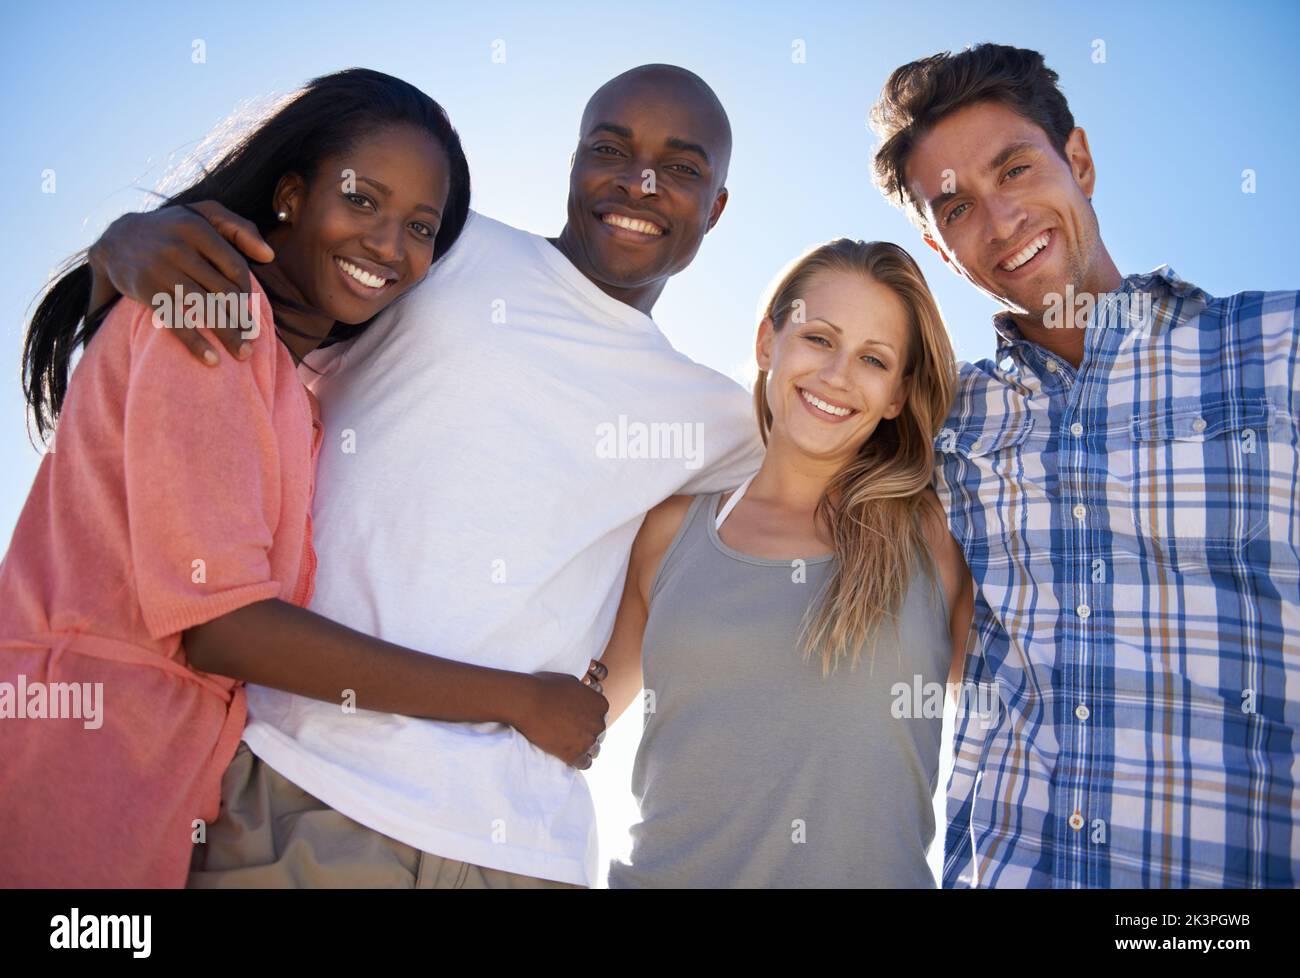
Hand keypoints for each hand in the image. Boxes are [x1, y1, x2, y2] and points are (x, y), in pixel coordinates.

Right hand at [88, 200, 274, 364]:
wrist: (116, 239)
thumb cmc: (173, 230)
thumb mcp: (203, 215)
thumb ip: (239, 229)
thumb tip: (269, 256)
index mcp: (196, 228)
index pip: (235, 267)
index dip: (248, 294)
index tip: (251, 310)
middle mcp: (178, 247)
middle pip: (223, 291)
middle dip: (242, 320)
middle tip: (253, 341)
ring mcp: (160, 269)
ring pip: (204, 308)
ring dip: (228, 335)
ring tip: (243, 353)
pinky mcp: (145, 290)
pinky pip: (176, 321)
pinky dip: (196, 343)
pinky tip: (212, 359)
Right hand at [514, 669, 608, 769]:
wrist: (527, 703)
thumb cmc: (545, 688)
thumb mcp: (571, 682)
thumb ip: (583, 693)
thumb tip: (584, 698)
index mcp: (601, 704)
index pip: (601, 717)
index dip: (589, 720)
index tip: (577, 721)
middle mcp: (599, 722)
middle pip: (599, 734)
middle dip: (587, 734)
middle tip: (571, 734)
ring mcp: (588, 740)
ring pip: (594, 750)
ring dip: (584, 749)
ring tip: (570, 746)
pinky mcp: (576, 754)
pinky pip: (585, 763)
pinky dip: (578, 761)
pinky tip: (569, 756)